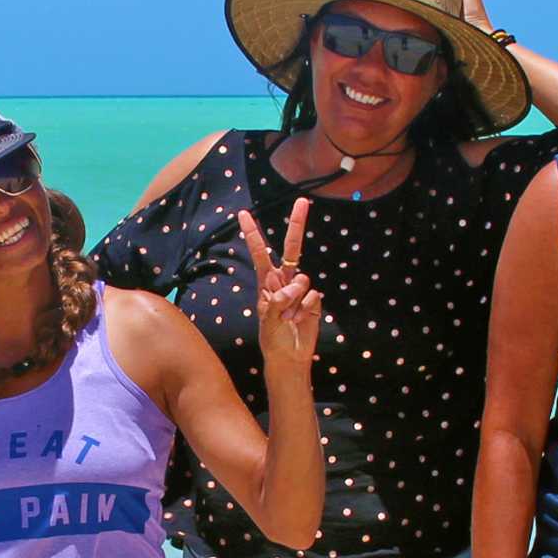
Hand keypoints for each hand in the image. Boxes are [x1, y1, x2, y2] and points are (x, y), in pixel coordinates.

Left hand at [236, 200, 321, 368]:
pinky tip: (299, 320)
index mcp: (267, 282)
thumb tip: (291, 289)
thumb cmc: (272, 338)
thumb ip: (276, 302)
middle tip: (302, 201)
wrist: (289, 357)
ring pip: (302, 280)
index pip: (260, 253)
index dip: (253, 234)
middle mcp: (284, 280)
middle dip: (297, 224)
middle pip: (291, 249)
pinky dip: (305, 310)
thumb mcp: (266, 320)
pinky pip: (312, 297)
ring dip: (294, 300)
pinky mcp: (314, 300)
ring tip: (288, 317)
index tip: (243, 214)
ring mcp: (300, 290)